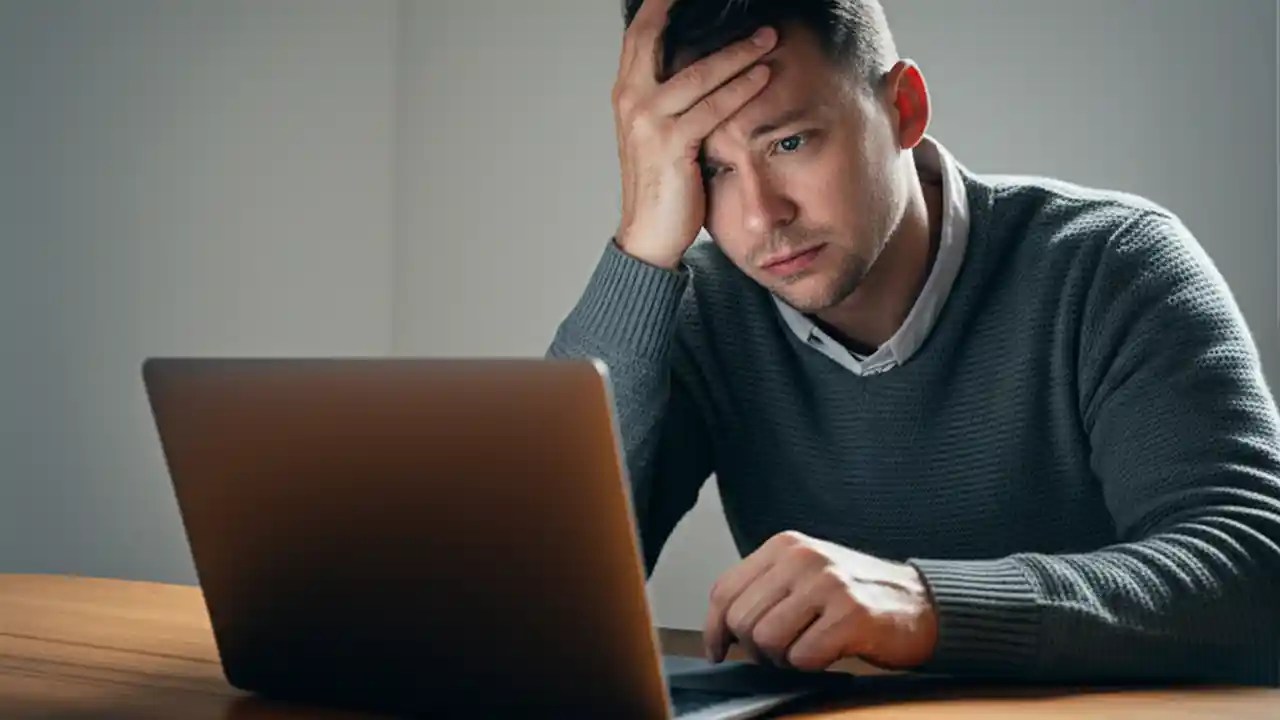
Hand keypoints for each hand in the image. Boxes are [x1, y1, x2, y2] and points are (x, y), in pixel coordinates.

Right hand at [612, 0, 775, 269]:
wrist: (648, 235)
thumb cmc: (663, 185)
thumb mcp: (658, 133)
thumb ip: (671, 99)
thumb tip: (703, 68)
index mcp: (627, 94)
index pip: (640, 34)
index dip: (659, 6)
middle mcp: (630, 101)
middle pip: (654, 37)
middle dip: (681, 8)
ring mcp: (648, 122)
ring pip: (697, 73)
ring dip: (738, 52)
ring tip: (769, 37)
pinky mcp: (670, 145)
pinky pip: (713, 109)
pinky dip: (742, 90)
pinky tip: (764, 77)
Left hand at [703, 531, 938, 671]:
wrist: (920, 602)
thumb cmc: (854, 595)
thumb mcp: (803, 576)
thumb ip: (764, 591)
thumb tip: (719, 631)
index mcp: (784, 545)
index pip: (724, 590)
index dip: (714, 629)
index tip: (718, 651)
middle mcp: (802, 558)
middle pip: (741, 620)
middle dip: (755, 648)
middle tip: (783, 651)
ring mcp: (827, 584)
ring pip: (767, 641)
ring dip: (784, 658)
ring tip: (809, 647)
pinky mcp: (850, 615)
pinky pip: (803, 658)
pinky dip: (812, 665)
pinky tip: (831, 651)